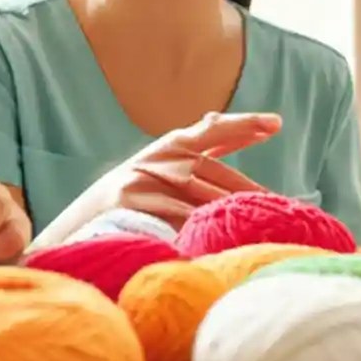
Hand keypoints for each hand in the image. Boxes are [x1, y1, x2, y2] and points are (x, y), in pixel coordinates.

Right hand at [30, 112, 280, 248]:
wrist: (80, 225)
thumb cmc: (131, 198)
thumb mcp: (160, 167)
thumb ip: (196, 152)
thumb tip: (232, 127)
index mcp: (168, 145)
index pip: (211, 131)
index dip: (243, 126)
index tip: (276, 123)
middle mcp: (159, 157)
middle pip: (215, 173)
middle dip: (249, 191)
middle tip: (280, 209)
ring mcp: (145, 178)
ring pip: (202, 196)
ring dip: (231, 213)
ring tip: (261, 227)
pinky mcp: (134, 200)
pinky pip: (179, 216)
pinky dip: (200, 227)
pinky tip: (219, 238)